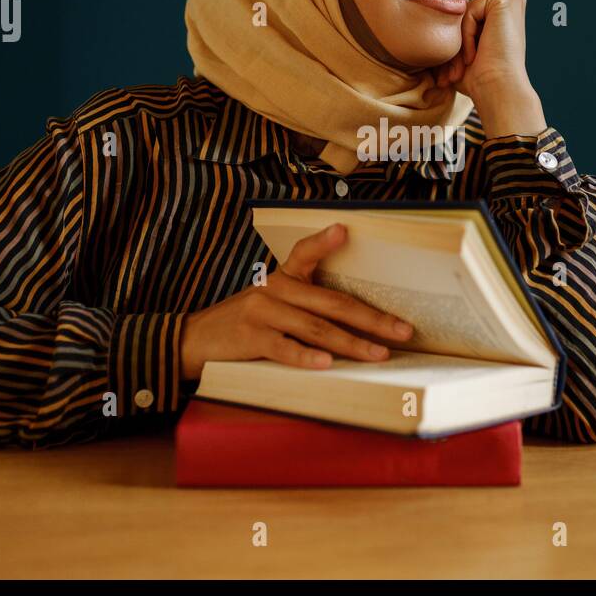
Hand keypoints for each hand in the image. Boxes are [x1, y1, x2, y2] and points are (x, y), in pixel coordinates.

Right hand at [178, 223, 413, 379]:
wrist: (193, 339)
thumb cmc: (245, 323)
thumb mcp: (271, 301)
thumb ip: (304, 301)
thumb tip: (355, 319)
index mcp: (283, 277)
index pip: (305, 253)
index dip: (324, 241)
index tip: (346, 231)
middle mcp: (274, 289)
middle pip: (331, 302)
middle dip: (372, 319)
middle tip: (402, 330)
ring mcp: (261, 312)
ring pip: (315, 328)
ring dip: (351, 343)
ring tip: (378, 354)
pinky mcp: (250, 338)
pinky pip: (284, 348)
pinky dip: (306, 357)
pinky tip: (327, 364)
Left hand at [427, 0, 546, 137]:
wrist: (497, 91)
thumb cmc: (479, 79)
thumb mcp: (459, 51)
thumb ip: (450, 32)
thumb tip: (421, 20)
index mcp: (503, 9)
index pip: (463, 18)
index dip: (454, 46)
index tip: (452, 74)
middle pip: (462, 13)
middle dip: (453, 45)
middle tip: (452, 74)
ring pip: (463, 12)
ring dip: (458, 43)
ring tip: (463, 67)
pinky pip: (469, 11)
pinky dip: (467, 36)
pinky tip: (474, 56)